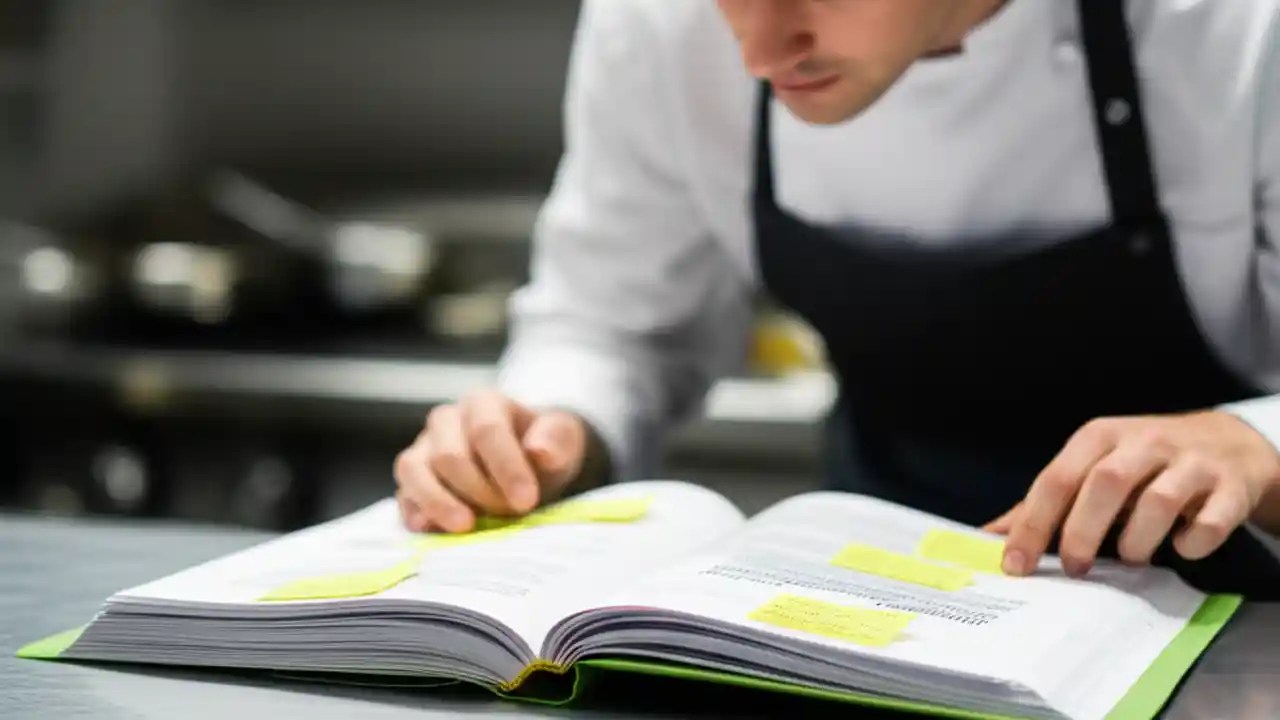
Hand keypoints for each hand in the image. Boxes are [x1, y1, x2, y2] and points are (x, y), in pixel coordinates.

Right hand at [393, 390, 587, 532]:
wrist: (528, 464)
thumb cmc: (542, 448)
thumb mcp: (563, 440)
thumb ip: (557, 441)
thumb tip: (540, 452)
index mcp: (483, 403)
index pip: (486, 430)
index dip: (505, 467)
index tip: (526, 500)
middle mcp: (446, 421)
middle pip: (449, 455)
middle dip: (479, 489)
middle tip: (509, 515)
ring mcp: (423, 450)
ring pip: (414, 470)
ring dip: (439, 502)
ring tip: (466, 527)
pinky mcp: (411, 482)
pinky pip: (402, 495)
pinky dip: (414, 513)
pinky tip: (431, 530)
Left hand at [985, 411, 1279, 577]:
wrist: (1228, 444)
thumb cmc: (1143, 464)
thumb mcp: (1092, 467)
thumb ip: (1045, 502)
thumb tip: (989, 536)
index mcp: (1099, 437)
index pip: (1056, 479)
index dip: (1033, 524)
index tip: (1016, 565)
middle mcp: (1143, 442)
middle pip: (1104, 485)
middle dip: (1082, 533)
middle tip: (1074, 569)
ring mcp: (1190, 462)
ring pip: (1158, 502)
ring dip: (1138, 541)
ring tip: (1132, 558)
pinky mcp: (1230, 486)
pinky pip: (1210, 521)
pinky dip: (1192, 543)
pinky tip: (1181, 549)